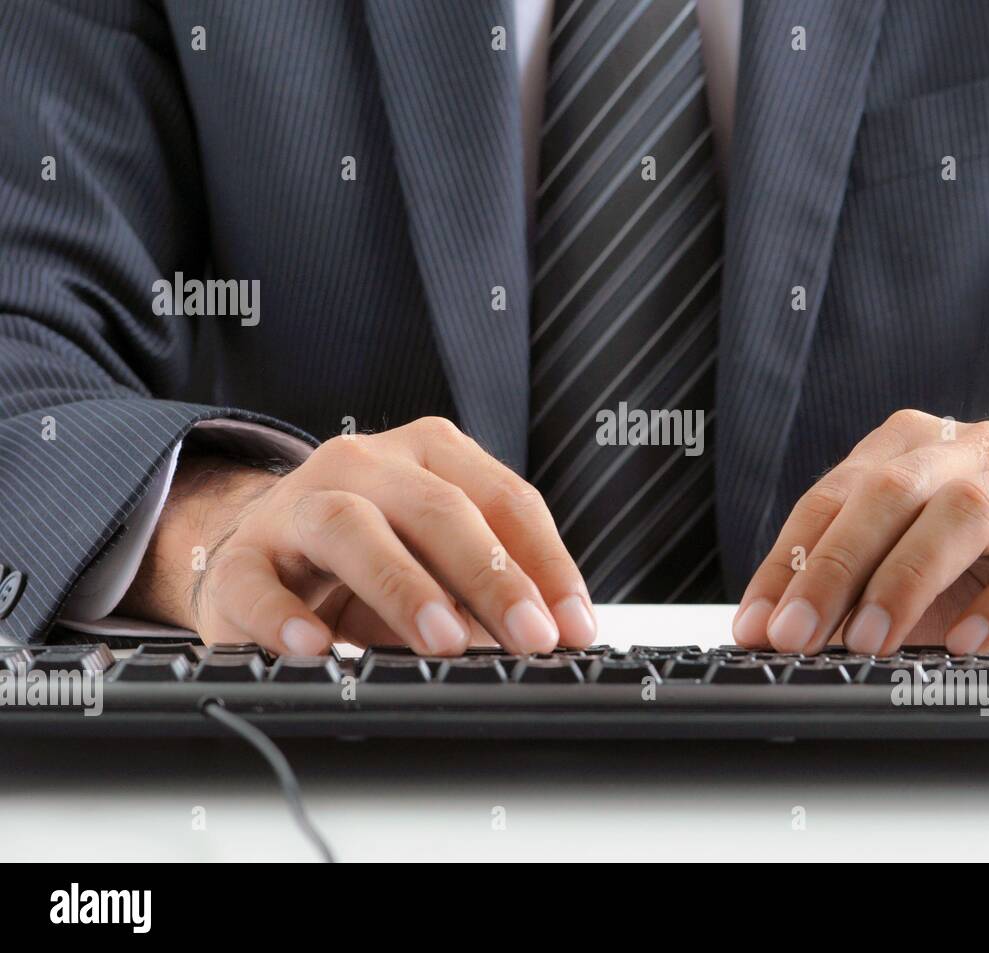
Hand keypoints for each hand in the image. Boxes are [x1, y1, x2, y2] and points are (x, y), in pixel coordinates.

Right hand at [119, 418, 595, 655]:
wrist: (260, 550)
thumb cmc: (370, 554)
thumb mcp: (439, 561)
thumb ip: (490, 588)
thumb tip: (551, 635)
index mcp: (430, 454)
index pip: (504, 499)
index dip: (546, 563)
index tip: (574, 625)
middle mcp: (364, 464)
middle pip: (436, 507)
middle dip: (491, 575)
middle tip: (530, 635)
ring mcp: (297, 506)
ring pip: (349, 527)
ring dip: (403, 586)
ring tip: (443, 640)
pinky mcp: (238, 558)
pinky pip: (256, 582)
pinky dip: (285, 616)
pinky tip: (317, 647)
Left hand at [732, 410, 988, 654]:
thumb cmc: (987, 575)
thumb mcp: (903, 580)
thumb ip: (843, 594)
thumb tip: (766, 634)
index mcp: (914, 450)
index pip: (834, 495)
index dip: (787, 560)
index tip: (757, 625)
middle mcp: (973, 453)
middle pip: (891, 491)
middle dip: (834, 567)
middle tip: (797, 636)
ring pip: (966, 511)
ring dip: (907, 577)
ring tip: (872, 640)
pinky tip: (967, 644)